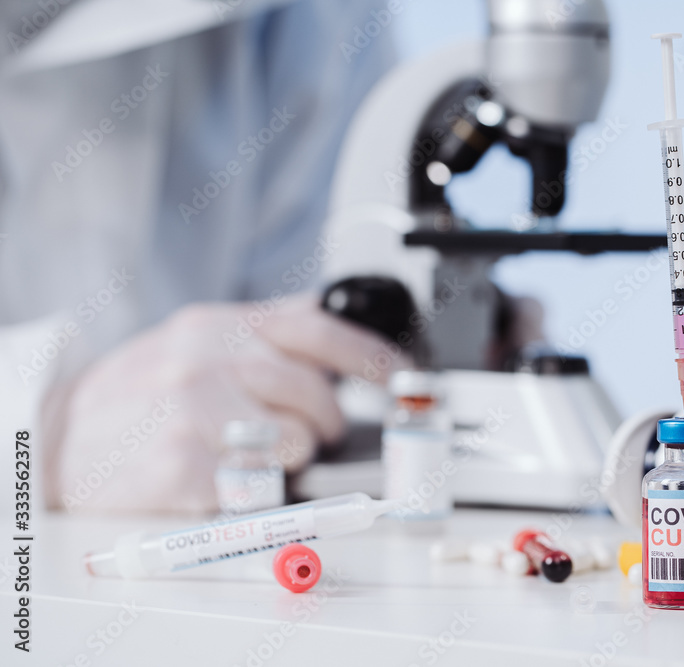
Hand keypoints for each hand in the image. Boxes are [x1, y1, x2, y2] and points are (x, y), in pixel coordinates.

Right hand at [51, 293, 408, 514]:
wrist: (59, 436)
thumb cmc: (137, 393)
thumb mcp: (195, 339)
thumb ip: (261, 333)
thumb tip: (334, 329)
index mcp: (218, 324)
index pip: (317, 328)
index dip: (372, 356)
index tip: (400, 378)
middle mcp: (208, 359)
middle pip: (315, 394)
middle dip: (325, 423)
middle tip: (310, 433)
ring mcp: (195, 412)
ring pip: (296, 443)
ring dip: (289, 458)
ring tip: (249, 454)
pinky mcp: (184, 466)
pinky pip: (258, 486)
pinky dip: (253, 489)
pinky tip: (222, 476)